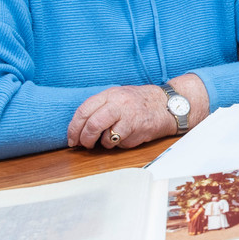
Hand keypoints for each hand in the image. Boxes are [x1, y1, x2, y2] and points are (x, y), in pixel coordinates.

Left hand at [66, 74, 208, 149]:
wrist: (167, 104)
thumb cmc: (140, 102)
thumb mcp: (118, 96)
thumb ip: (100, 107)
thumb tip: (80, 127)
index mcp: (110, 94)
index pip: (83, 111)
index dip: (73, 128)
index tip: (72, 139)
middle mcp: (118, 103)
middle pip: (91, 125)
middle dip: (84, 139)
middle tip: (84, 145)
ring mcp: (128, 116)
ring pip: (105, 137)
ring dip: (104, 143)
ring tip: (111, 139)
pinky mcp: (137, 129)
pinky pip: (120, 143)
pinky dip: (119, 145)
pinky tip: (127, 137)